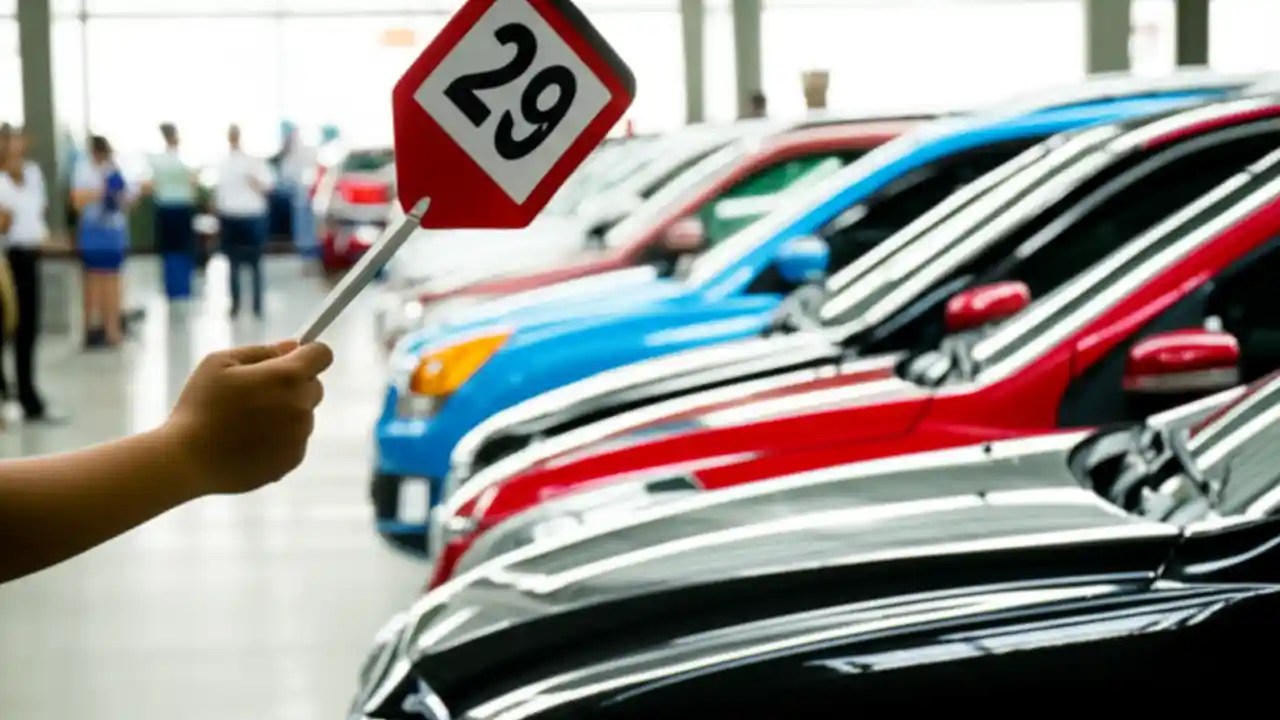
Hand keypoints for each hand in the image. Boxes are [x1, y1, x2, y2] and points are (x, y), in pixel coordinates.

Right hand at [163, 340, 333, 496]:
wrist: (187, 460)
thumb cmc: (199, 406)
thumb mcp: (220, 363)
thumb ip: (262, 351)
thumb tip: (292, 346)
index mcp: (287, 377)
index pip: (322, 355)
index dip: (308, 353)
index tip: (293, 358)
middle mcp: (301, 406)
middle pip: (313, 386)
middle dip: (293, 385)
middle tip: (256, 393)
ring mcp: (300, 436)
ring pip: (302, 415)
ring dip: (284, 413)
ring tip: (245, 422)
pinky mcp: (293, 460)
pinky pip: (294, 440)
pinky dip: (279, 438)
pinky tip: (248, 442)